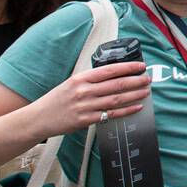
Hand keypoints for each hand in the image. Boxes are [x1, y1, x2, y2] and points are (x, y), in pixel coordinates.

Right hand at [30, 61, 149, 136]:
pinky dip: (126, 110)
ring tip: (146, 91)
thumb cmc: (57, 100)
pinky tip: (137, 107)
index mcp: (81, 78)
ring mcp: (85, 106)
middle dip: (136, 81)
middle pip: (116, 84)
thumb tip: (114, 75)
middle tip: (148, 79)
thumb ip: (90, 79)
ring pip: (116, 99)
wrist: (38, 118)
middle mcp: (84, 91)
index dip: (128, 68)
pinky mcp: (86, 120)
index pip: (109, 70)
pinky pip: (111, 114)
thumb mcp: (72, 83)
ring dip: (135, 95)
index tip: (141, 66)